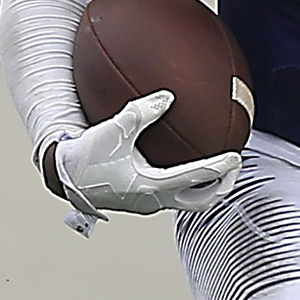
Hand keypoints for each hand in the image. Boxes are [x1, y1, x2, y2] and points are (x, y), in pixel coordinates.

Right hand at [47, 91, 241, 221]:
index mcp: (151, 186)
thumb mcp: (114, 128)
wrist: (64, 178)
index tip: (236, 155)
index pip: (196, 179)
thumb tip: (168, 96)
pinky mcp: (140, 200)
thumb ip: (142, 111)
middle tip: (234, 165)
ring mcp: (148, 204)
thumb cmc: (87, 154)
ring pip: (188, 201)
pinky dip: (186, 182)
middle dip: (222, 185)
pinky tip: (184, 162)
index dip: (220, 168)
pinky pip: (172, 193)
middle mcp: (154, 200)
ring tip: (217, 167)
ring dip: (206, 186)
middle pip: (202, 202)